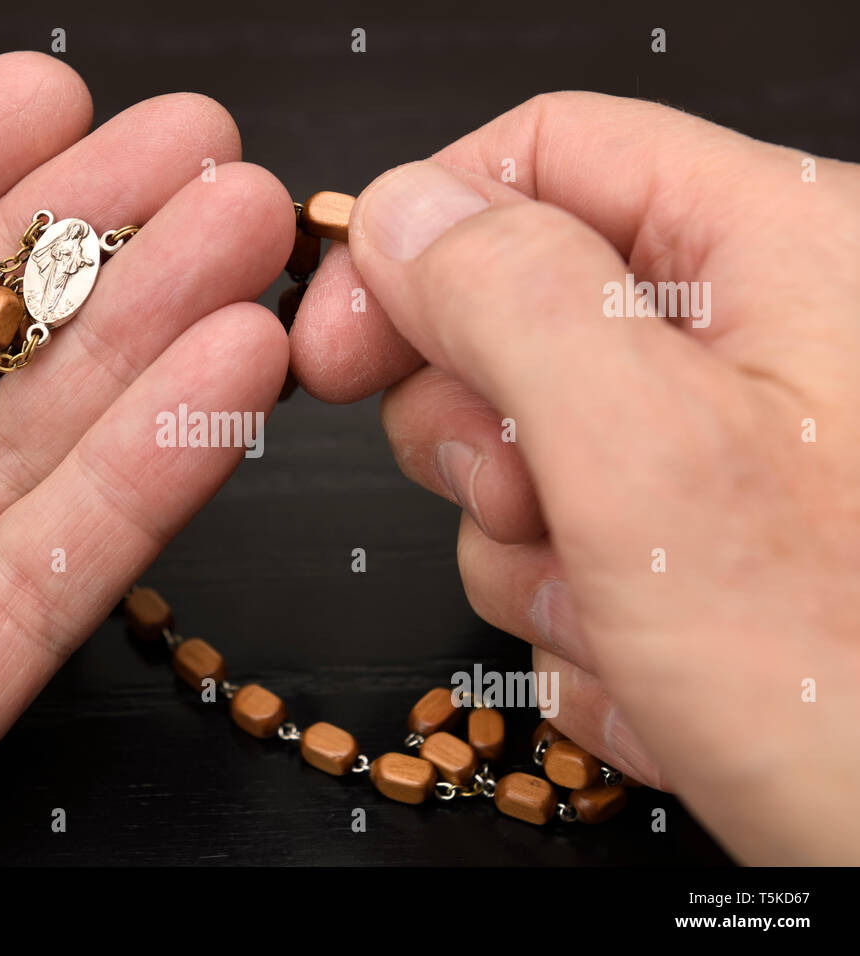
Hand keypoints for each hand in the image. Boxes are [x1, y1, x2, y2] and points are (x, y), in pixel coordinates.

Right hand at [289, 92, 859, 863]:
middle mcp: (760, 344)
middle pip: (518, 322)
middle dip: (483, 441)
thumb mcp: (647, 453)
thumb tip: (406, 213)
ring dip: (537, 567)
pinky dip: (587, 634)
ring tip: (634, 624)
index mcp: (775, 250)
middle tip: (526, 504)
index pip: (541, 159)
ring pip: (530, 465)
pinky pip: (571, 561)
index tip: (341, 337)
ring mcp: (730, 461)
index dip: (421, 237)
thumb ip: (509, 298)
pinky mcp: (708, 557)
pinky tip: (667, 679)